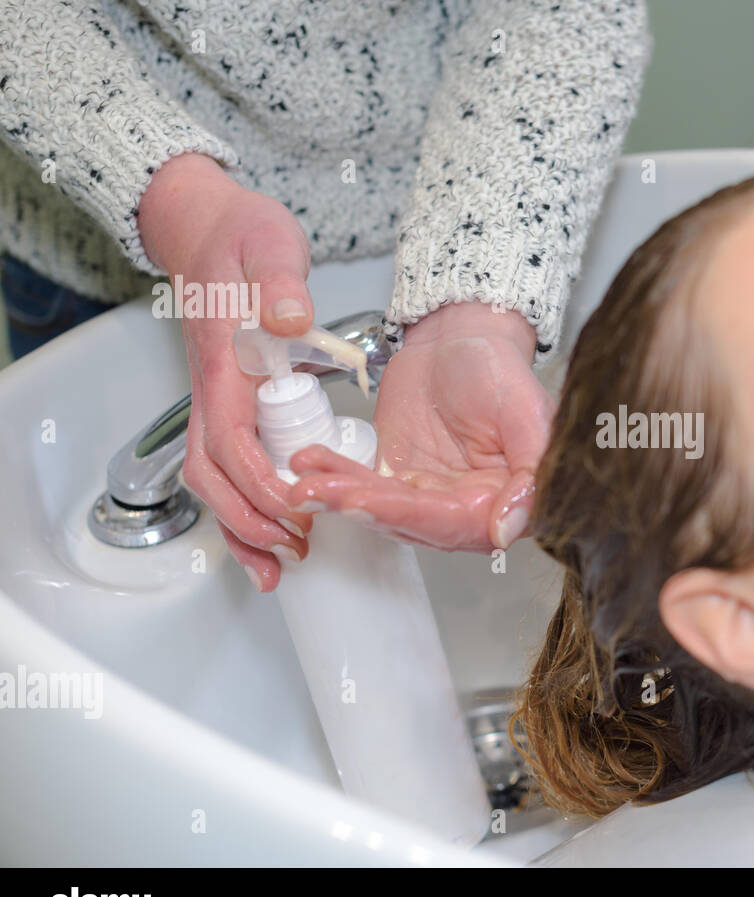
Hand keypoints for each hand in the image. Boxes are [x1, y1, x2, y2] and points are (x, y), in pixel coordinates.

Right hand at [138, 152, 318, 591]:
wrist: (212, 228)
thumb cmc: (240, 239)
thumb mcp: (269, 246)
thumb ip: (279, 281)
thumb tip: (287, 316)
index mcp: (223, 366)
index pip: (231, 441)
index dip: (260, 483)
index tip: (297, 509)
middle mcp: (213, 392)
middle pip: (213, 477)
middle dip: (249, 522)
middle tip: (295, 551)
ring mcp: (218, 402)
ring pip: (215, 481)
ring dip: (242, 527)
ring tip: (279, 567)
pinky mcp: (231, 405)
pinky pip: (230, 466)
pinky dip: (246, 506)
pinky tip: (273, 530)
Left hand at [286, 301, 554, 552]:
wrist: (462, 337)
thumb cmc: (501, 372)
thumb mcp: (530, 416)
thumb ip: (530, 475)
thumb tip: (507, 531)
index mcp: (505, 502)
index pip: (462, 525)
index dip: (418, 519)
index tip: (375, 505)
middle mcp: (466, 508)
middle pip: (413, 522)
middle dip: (366, 509)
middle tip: (326, 495)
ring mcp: (425, 495)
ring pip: (380, 507)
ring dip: (341, 496)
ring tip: (305, 482)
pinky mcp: (392, 476)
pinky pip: (360, 483)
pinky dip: (333, 477)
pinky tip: (308, 466)